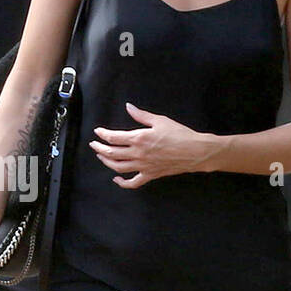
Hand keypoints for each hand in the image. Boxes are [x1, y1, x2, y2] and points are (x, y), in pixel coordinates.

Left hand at [89, 102, 219, 187]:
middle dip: (99, 148)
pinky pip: (133, 182)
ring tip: (102, 157)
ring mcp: (143, 166)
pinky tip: (117, 179)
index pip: (113, 137)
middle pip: (111, 153)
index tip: (98, 131)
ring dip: (107, 162)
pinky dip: (123, 183)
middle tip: (94, 144)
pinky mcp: (151, 175)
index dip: (102, 134)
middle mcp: (138, 153)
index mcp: (139, 138)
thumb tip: (128, 107)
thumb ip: (141, 115)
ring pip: (118, 167)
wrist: (195, 151)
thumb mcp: (160, 120)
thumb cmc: (180, 135)